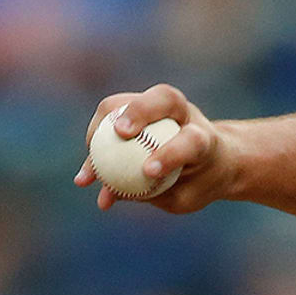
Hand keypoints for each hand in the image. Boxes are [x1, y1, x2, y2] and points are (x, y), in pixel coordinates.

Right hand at [75, 83, 232, 212]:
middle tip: (119, 133)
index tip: (149, 171)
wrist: (211, 161)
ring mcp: (157, 107)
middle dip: (139, 110)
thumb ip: (154, 193)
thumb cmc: (200, 182)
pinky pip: (106, 120)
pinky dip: (92, 144)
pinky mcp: (133, 110)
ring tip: (89, 172)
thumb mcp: (187, 196)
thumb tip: (108, 195)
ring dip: (99, 129)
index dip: (170, 153)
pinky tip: (84, 180)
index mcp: (206, 138)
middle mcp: (183, 114)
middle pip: (164, 97)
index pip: (191, 140)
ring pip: (124, 103)